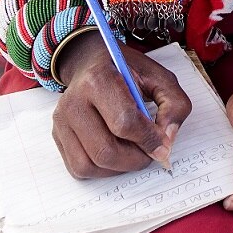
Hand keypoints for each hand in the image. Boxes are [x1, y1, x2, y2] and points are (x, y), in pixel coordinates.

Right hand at [51, 32, 191, 177]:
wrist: (91, 62)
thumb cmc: (126, 70)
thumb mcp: (159, 77)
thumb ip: (174, 104)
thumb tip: (167, 140)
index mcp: (98, 80)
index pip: (124, 122)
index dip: (149, 139)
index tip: (163, 145)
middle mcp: (73, 101)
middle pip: (105, 150)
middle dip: (135, 159)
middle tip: (150, 152)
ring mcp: (62, 120)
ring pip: (90, 165)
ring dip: (119, 168)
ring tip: (134, 151)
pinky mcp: (58, 135)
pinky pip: (79, 168)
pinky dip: (102, 170)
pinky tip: (116, 153)